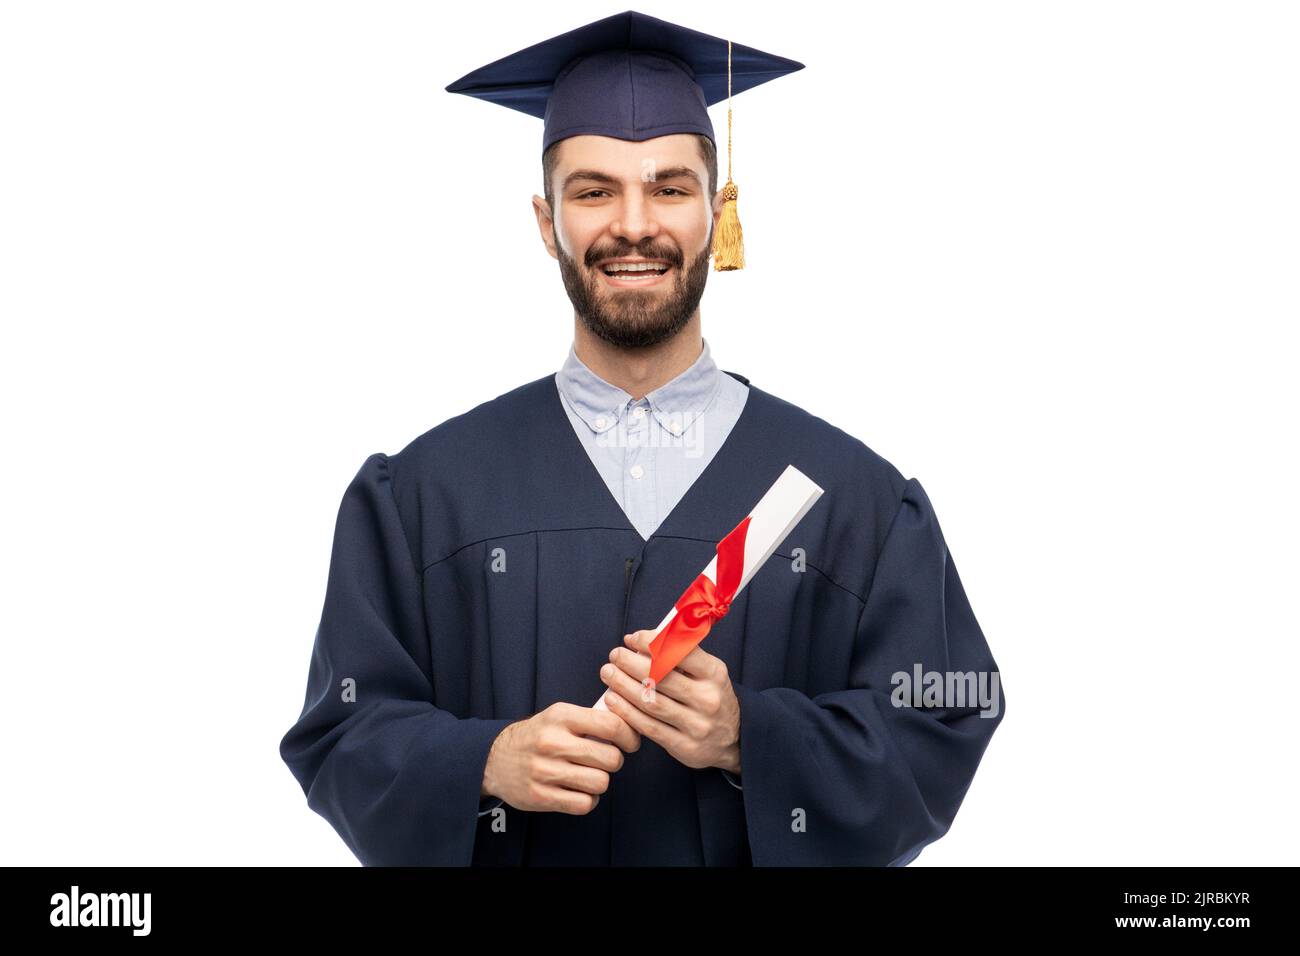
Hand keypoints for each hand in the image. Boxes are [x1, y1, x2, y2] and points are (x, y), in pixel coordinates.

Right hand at [481, 702, 640, 813]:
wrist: (494, 759)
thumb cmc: (537, 736)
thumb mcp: (558, 716)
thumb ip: (590, 720)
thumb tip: (629, 727)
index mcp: (561, 716)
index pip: (611, 725)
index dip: (629, 737)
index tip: (630, 743)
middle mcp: (553, 742)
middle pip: (611, 759)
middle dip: (614, 761)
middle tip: (604, 760)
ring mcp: (545, 771)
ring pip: (600, 783)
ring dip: (600, 782)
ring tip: (589, 775)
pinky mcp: (541, 797)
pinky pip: (584, 804)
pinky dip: (588, 800)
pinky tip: (580, 791)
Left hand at [598, 630, 741, 774]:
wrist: (734, 739)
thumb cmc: (710, 696)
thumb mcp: (706, 671)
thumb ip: (676, 654)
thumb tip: (635, 640)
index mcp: (714, 674)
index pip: (680, 652)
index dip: (652, 642)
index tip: (633, 639)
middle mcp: (707, 699)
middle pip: (660, 677)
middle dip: (630, 663)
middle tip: (615, 655)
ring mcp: (696, 725)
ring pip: (650, 702)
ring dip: (623, 685)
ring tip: (608, 673)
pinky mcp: (683, 746)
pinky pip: (648, 727)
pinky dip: (626, 712)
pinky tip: (613, 699)